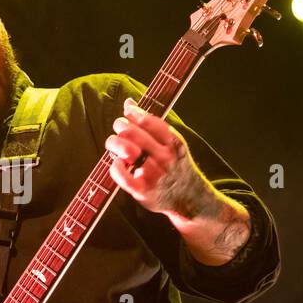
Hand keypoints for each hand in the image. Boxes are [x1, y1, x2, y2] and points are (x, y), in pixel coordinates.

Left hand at [105, 98, 218, 222]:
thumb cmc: (175, 166)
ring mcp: (153, 174)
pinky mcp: (142, 190)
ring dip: (113, 143)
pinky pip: (121, 174)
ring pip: (124, 150)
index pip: (147, 121)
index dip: (132, 113)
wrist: (189, 198)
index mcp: (173, 143)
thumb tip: (129, 103)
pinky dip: (114, 166)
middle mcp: (164, 157)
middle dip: (119, 126)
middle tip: (118, 128)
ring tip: (115, 146)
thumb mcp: (172, 143)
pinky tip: (117, 163)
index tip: (127, 113)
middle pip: (132, 133)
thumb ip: (151, 124)